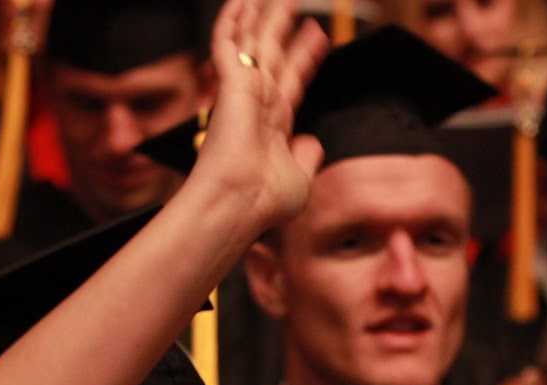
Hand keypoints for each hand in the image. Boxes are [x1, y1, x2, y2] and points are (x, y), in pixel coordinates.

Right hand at [196, 0, 329, 231]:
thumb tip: (313, 142)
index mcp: (274, 124)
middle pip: (273, 53)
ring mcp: (243, 92)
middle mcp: (258, 104)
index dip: (305, 55)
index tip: (317, 35)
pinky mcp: (230, 83)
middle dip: (282, 26)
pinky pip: (229, 42)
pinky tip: (242, 1)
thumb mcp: (301, 178)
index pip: (292, 78)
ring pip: (252, 41)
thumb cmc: (265, 200)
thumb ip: (307, 155)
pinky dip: (233, 20)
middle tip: (292, 2)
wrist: (241, 202)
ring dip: (259, 15)